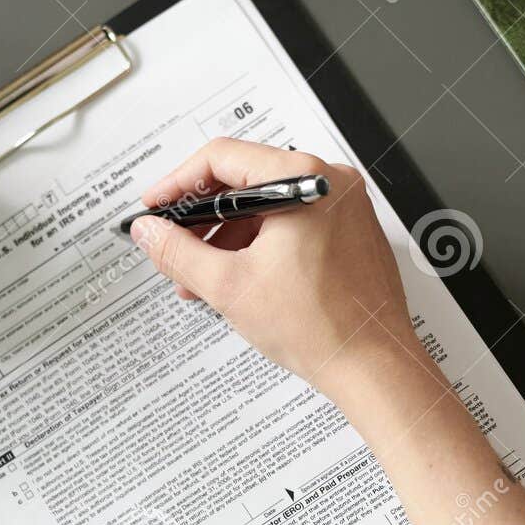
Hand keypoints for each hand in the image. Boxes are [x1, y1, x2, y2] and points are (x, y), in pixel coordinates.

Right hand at [130, 138, 423, 401]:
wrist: (373, 367)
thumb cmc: (324, 328)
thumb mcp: (230, 286)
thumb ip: (179, 252)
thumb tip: (151, 232)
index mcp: (304, 180)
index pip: (222, 158)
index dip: (177, 183)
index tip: (157, 206)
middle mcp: (331, 183)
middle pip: (246, 179)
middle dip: (202, 217)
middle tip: (173, 242)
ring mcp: (345, 207)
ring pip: (268, 205)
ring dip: (228, 237)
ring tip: (202, 276)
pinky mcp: (350, 231)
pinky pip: (294, 223)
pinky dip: (261, 245)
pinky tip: (239, 278)